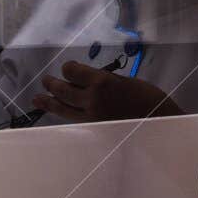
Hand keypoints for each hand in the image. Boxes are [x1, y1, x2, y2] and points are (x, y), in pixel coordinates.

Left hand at [35, 61, 182, 121]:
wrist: (159, 123)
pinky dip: (62, 114)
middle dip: (52, 84)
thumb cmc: (149, 98)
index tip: (69, 68)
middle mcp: (91, 99)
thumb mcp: (127, 81)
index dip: (68, 68)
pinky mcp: (94, 129)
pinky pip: (73, 120)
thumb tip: (90, 80)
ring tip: (37, 99)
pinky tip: (57, 112)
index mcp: (101, 82)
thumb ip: (106, 81)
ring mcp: (91, 117)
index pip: (72, 71)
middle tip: (45, 81)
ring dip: (49, 102)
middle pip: (62, 90)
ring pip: (63, 108)